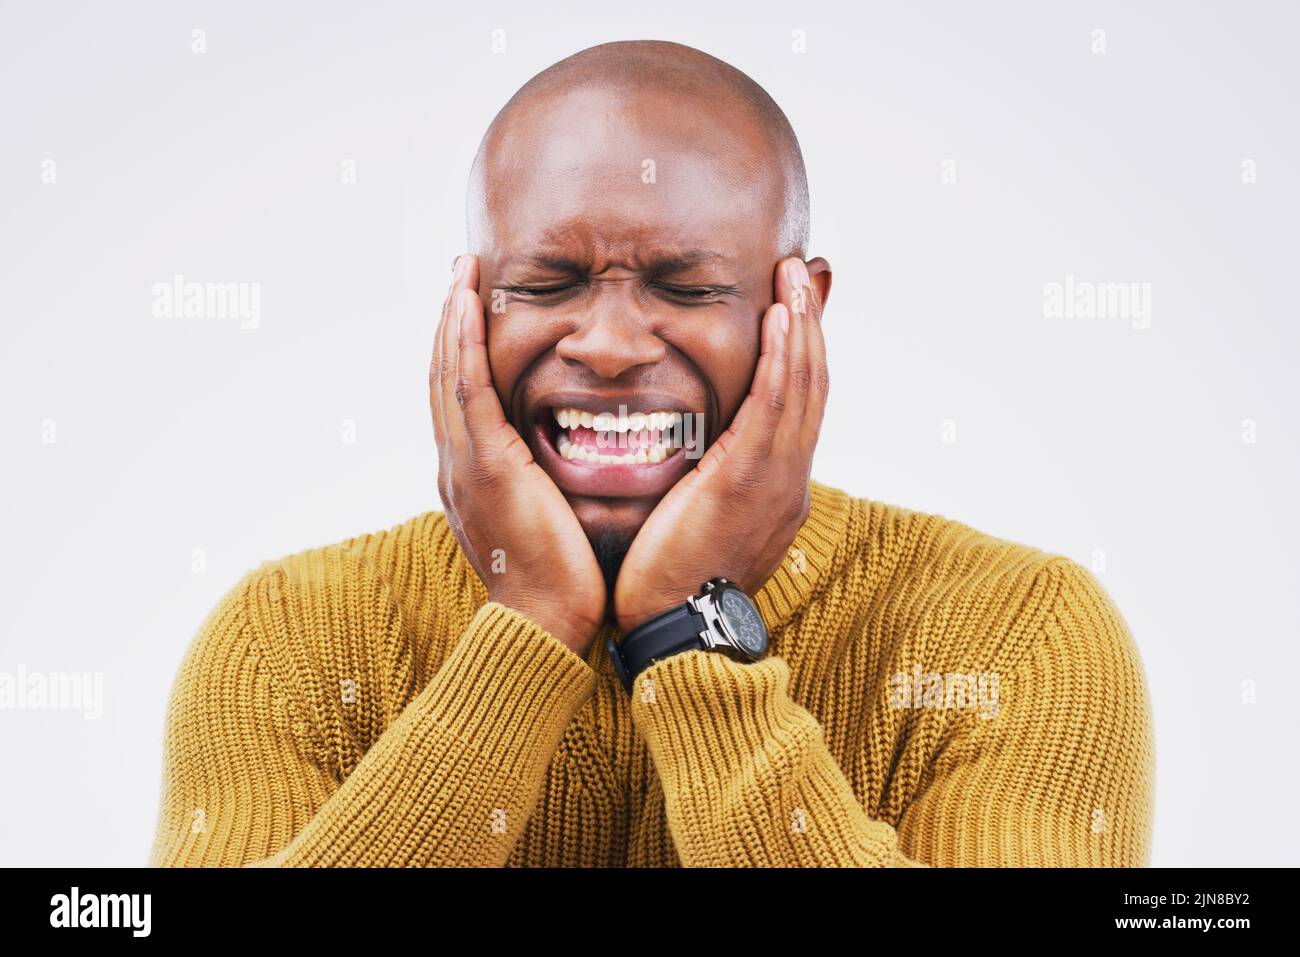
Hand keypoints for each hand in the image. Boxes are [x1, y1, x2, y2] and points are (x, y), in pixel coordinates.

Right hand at [430, 254, 606, 654]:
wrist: (546, 622)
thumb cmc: (561, 578)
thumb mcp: (551, 516)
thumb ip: (549, 480)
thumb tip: (573, 457)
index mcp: (472, 473)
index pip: (461, 395)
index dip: (461, 348)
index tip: (472, 307)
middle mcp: (457, 462)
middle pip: (445, 374)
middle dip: (451, 320)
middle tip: (461, 273)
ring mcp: (464, 463)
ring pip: (448, 372)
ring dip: (453, 317)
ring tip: (462, 273)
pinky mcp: (485, 466)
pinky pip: (466, 389)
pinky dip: (462, 344)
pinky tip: (465, 305)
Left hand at [613, 257, 828, 631]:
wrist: (674, 630)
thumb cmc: (671, 581)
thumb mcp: (700, 521)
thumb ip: (709, 481)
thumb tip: (697, 454)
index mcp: (777, 490)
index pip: (797, 408)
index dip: (800, 355)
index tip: (792, 310)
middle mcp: (789, 481)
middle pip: (811, 388)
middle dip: (808, 328)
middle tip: (801, 275)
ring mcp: (776, 481)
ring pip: (802, 389)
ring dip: (800, 328)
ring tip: (793, 278)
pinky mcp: (748, 481)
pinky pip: (775, 408)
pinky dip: (782, 360)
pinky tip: (780, 320)